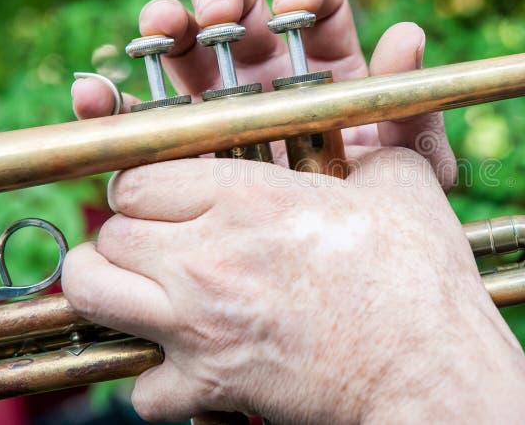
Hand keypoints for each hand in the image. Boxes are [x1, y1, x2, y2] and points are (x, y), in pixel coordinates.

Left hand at [62, 149, 524, 422]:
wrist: (431, 368)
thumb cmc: (421, 276)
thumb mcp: (402, 185)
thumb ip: (371, 145)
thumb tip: (373, 136)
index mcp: (248, 196)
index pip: (139, 176)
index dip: (149, 184)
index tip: (168, 195)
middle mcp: (208, 256)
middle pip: (110, 231)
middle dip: (128, 234)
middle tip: (159, 241)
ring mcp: (200, 324)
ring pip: (93, 294)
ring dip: (111, 289)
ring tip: (144, 290)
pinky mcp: (209, 385)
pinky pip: (141, 388)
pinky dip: (156, 378)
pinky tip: (188, 364)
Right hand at [71, 0, 455, 188]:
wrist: (331, 276)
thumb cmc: (375, 214)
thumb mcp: (402, 168)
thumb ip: (409, 111)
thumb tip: (408, 35)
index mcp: (324, 68)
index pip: (311, 10)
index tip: (292, 8)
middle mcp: (268, 77)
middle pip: (239, 15)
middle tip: (215, 14)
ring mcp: (219, 104)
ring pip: (185, 49)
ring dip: (165, 28)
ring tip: (157, 30)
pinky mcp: (177, 143)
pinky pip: (139, 113)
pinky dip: (115, 100)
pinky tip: (99, 94)